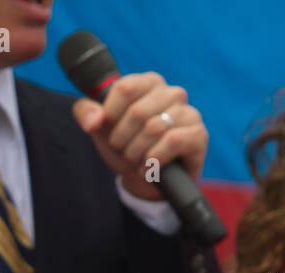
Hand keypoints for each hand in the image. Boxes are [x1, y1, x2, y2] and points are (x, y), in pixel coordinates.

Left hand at [71, 72, 207, 201]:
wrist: (143, 178)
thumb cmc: (124, 146)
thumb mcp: (99, 128)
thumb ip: (86, 113)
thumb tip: (94, 119)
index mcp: (149, 83)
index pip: (124, 88)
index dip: (110, 115)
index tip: (110, 129)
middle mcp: (172, 93)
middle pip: (137, 111)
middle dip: (121, 139)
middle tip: (122, 150)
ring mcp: (188, 113)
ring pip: (154, 128)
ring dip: (136, 152)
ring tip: (135, 160)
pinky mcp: (198, 135)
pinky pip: (172, 141)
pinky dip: (153, 160)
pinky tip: (148, 168)